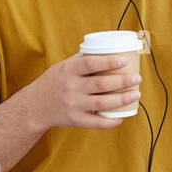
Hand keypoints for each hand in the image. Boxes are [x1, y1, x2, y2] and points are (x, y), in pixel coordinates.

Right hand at [28, 53, 142, 131]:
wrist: (34, 106)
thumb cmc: (56, 82)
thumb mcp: (65, 66)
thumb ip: (84, 59)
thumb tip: (112, 48)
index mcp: (69, 70)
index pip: (90, 63)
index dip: (108, 61)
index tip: (124, 60)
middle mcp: (70, 87)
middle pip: (101, 84)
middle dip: (122, 81)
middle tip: (137, 78)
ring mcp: (73, 105)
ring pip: (102, 104)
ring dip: (122, 99)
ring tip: (136, 94)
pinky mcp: (75, 120)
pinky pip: (96, 123)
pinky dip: (111, 121)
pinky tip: (122, 116)